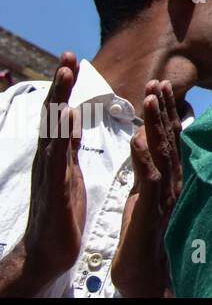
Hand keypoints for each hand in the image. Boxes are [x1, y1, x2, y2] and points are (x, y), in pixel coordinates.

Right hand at [0, 52, 85, 296]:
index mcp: (55, 152)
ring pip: (52, 127)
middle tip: (67, 54)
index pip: (59, 112)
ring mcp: (48, 170)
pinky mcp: (54, 186)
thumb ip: (68, 144)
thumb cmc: (60, 210)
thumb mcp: (68, 170)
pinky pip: (57, 155)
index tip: (71, 58)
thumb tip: (71, 117)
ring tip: (65, 71)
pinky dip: (60, 133)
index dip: (64, 86)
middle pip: (53, 113)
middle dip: (60, 83)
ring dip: (58, 98)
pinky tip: (66, 115)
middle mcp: (48, 156)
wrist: (49, 250)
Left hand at [112, 80, 183, 297]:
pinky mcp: (152, 208)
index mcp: (171, 178)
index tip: (162, 86)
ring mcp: (166, 195)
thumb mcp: (146, 196)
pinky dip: (143, 157)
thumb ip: (150, 170)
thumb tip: (149, 143)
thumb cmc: (144, 235)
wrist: (146, 273)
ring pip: (163, 151)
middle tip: (160, 81)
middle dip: (165, 108)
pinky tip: (137, 137)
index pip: (171, 138)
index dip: (167, 112)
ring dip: (157, 122)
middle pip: (171, 138)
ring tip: (151, 96)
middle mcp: (174, 182)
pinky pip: (149, 178)